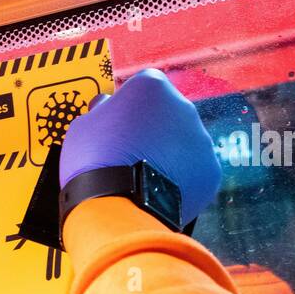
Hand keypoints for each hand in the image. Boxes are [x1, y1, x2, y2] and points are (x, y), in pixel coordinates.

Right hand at [60, 68, 220, 225]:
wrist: (117, 206)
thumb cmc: (95, 162)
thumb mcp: (84, 126)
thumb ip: (102, 111)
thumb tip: (105, 107)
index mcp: (151, 86)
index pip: (143, 87)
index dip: (130, 106)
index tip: (119, 124)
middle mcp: (183, 106)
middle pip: (168, 113)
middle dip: (152, 129)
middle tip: (130, 152)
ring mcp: (200, 139)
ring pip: (183, 142)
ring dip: (167, 154)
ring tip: (143, 175)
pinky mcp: (210, 170)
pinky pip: (194, 170)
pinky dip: (180, 178)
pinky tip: (158, 189)